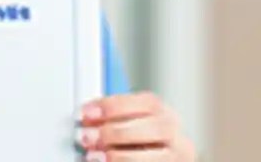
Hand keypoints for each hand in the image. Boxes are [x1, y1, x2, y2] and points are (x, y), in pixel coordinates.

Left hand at [75, 92, 195, 160]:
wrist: (153, 156)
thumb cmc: (137, 140)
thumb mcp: (127, 123)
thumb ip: (111, 119)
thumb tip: (85, 120)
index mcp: (163, 113)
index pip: (146, 103)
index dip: (115, 106)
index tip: (87, 112)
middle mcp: (174, 134)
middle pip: (154, 128)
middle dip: (116, 132)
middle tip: (87, 136)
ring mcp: (176, 156)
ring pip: (156, 155)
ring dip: (120, 156)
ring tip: (93, 156)